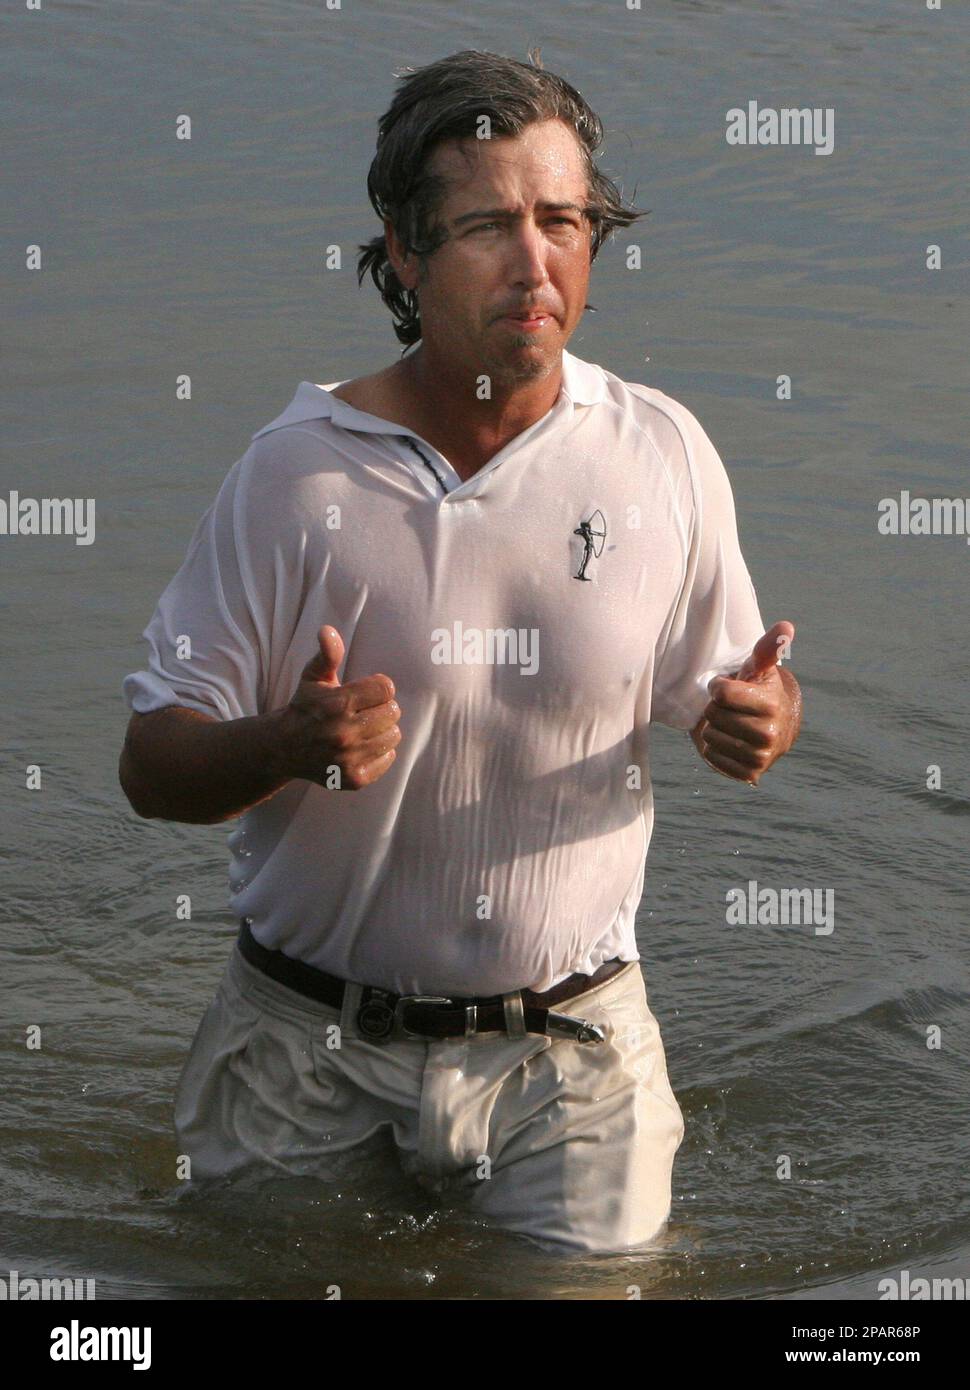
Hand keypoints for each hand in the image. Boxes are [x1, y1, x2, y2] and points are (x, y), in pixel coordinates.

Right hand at [276, 625, 401, 788]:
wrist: (284, 748)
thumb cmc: (305, 707)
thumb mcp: (313, 677)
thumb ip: (327, 653)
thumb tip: (328, 630)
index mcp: (337, 704)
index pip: (386, 688)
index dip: (377, 687)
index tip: (364, 693)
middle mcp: (343, 733)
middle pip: (393, 712)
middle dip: (381, 708)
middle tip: (364, 711)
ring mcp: (349, 758)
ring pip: (393, 736)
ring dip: (383, 729)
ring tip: (364, 728)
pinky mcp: (353, 778)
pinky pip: (388, 758)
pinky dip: (380, 752)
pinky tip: (362, 746)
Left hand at [691, 621, 797, 784]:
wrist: (774, 730)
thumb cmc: (758, 692)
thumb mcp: (760, 668)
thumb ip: (768, 648)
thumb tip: (786, 627)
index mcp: (771, 704)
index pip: (720, 693)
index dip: (718, 687)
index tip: (728, 688)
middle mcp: (769, 733)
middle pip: (713, 715)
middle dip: (716, 709)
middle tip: (730, 709)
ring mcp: (760, 757)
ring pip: (709, 737)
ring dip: (713, 729)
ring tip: (730, 724)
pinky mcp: (749, 774)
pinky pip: (712, 758)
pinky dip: (714, 750)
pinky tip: (729, 742)